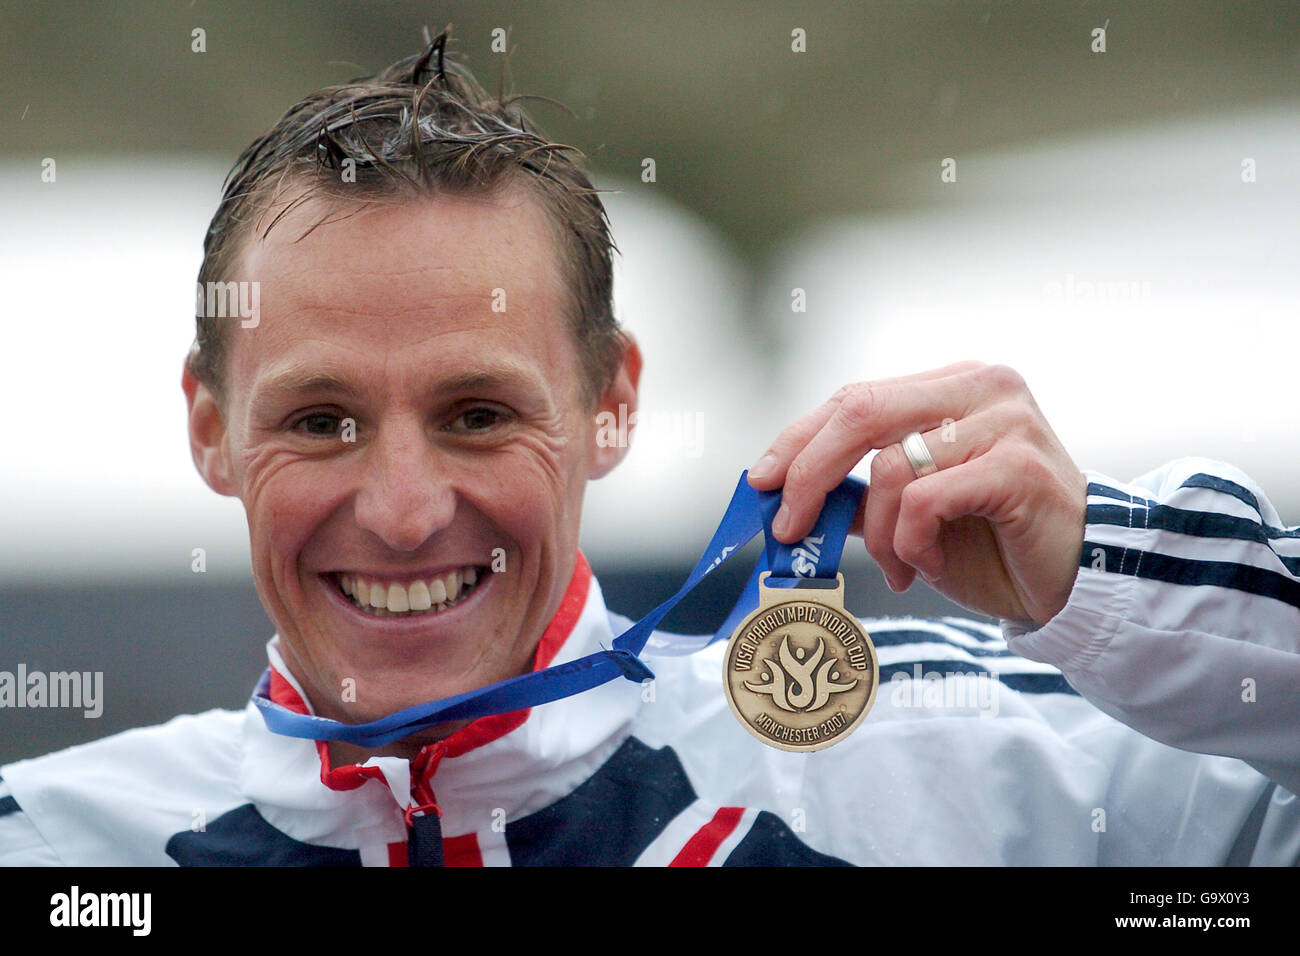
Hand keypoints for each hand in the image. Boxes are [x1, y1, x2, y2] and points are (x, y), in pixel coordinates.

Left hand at [747, 362, 1086, 624]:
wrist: (1074, 583)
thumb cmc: (992, 543)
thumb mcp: (912, 511)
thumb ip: (859, 493)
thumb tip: (782, 493)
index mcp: (952, 385)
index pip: (855, 397)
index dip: (799, 438)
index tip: (760, 480)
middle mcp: (981, 387)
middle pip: (860, 411)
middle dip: (809, 472)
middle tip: (788, 525)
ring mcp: (1005, 420)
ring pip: (890, 468)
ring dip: (878, 535)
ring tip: (902, 568)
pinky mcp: (1020, 466)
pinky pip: (924, 501)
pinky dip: (912, 544)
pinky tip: (932, 565)